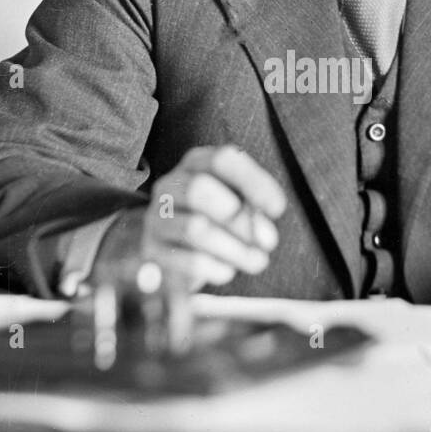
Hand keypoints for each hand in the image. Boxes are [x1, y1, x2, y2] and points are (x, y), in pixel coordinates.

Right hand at [96, 145, 286, 292]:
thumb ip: (254, 208)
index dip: (253, 182)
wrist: (174, 247)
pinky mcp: (152, 251)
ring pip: (194, 228)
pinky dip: (215, 268)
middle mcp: (170, 185)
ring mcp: (156, 218)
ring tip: (258, 262)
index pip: (222, 159)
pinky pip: (186, 260)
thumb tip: (264, 234)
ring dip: (235, 249)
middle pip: (198, 189)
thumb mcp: (237, 202)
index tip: (277, 209)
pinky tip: (230, 272)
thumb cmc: (217, 219)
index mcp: (195, 163)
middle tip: (268, 242)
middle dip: (239, 219)